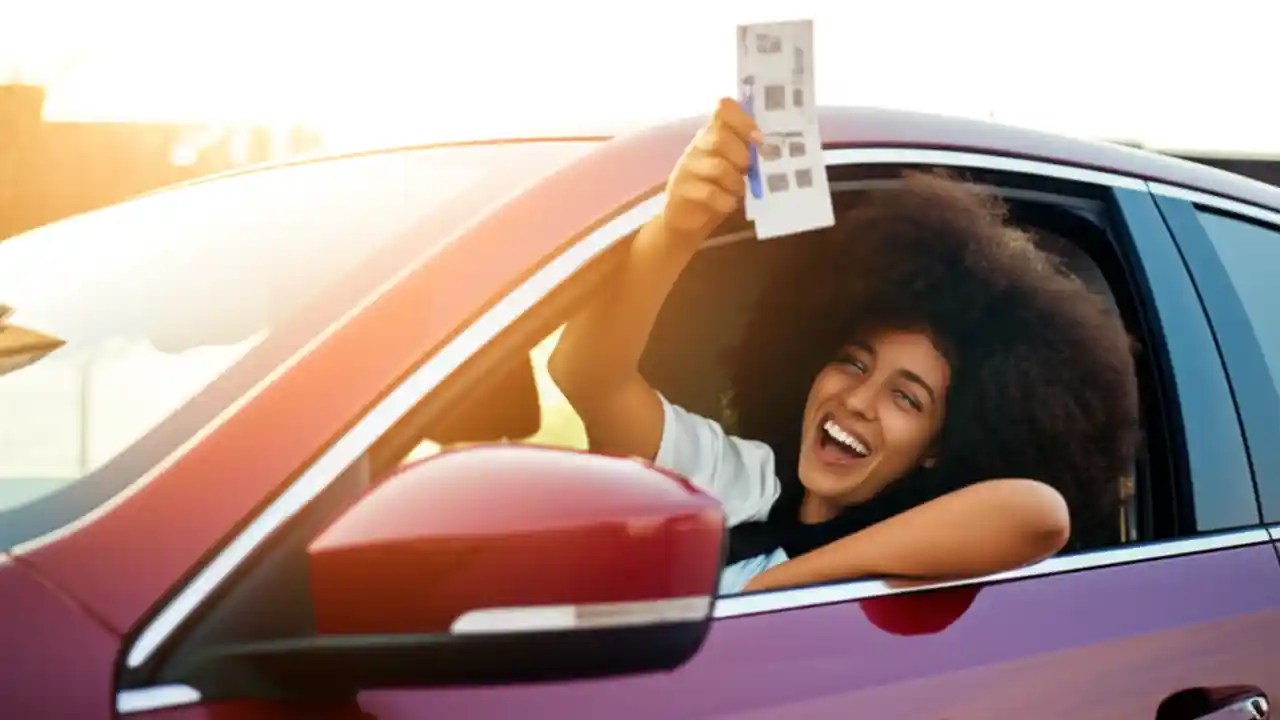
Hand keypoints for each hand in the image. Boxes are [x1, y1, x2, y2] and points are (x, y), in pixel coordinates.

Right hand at [660, 98, 761, 246]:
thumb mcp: (732, 166)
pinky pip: (709, 192)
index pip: (724, 109)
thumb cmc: (714, 188)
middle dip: (742, 156)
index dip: (744, 120)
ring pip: (717, 166)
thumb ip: (747, 153)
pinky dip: (725, 200)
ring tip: (740, 191)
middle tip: (748, 171)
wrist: (683, 218)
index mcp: (712, 133)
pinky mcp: (682, 191)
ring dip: (736, 181)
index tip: (758, 139)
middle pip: (720, 138)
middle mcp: (698, 146)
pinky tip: (729, 203)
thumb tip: (772, 150)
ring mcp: (688, 168)